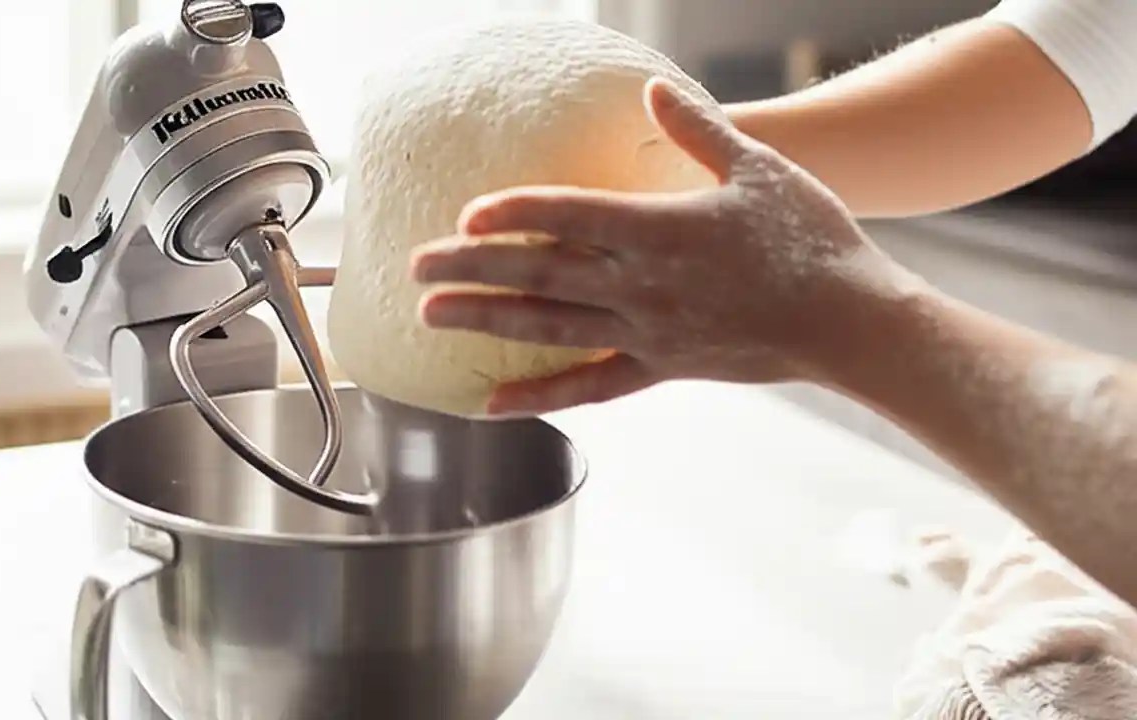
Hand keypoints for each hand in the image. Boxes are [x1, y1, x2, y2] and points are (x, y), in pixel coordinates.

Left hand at [410, 77, 919, 416]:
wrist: (853, 323)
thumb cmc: (813, 238)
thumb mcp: (758, 169)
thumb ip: (699, 130)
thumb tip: (652, 92)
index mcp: (661, 228)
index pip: (568, 216)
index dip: (513, 213)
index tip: (464, 215)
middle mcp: (642, 284)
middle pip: (540, 273)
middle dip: (471, 269)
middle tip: (413, 268)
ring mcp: (648, 331)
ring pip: (551, 326)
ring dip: (486, 320)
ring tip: (430, 317)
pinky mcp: (661, 368)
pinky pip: (590, 385)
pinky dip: (540, 395)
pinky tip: (492, 404)